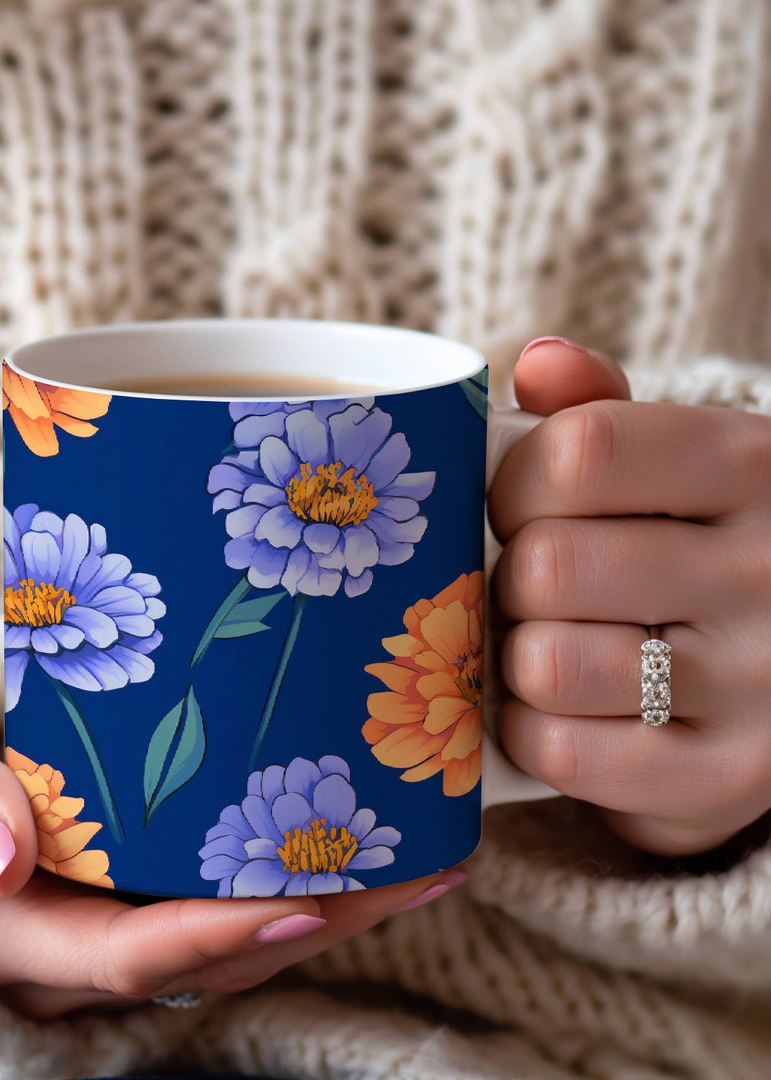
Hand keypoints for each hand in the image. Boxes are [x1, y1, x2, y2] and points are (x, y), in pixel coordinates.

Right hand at [0, 736, 464, 1017]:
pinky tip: (363, 848)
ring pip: (236, 944)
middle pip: (213, 958)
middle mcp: (83, 959)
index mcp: (20, 940)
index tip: (304, 911)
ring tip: (424, 858)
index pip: (127, 955)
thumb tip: (4, 857)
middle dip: (320, 924)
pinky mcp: (147, 907)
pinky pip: (228, 912)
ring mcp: (121, 938)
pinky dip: (298, 889)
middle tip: (418, 871)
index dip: (213, 939)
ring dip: (333, 910)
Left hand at [489, 337, 770, 856]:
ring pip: (549, 665)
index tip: (517, 508)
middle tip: (532, 588)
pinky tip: (557, 712)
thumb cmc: (689, 543)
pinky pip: (565, 754)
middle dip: (510, 581)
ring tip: (548, 646)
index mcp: (751, 464)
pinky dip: (533, 733)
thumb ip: (600, 411)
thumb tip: (541, 363)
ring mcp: (761, 684)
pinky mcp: (729, 779)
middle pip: (548, 567)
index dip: (512, 484)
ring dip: (518, 660)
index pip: (579, 453)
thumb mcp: (669, 461)